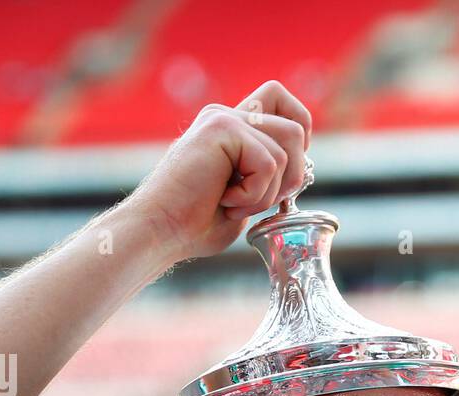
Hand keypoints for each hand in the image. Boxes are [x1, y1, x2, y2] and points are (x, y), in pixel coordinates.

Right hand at [124, 79, 312, 264]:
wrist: (160, 231)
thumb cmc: (194, 225)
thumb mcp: (243, 200)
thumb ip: (266, 179)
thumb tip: (297, 175)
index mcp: (232, 130)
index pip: (281, 101)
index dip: (299, 133)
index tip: (282, 173)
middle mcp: (227, 116)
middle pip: (296, 127)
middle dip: (293, 175)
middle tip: (261, 201)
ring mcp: (223, 119)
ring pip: (286, 148)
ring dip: (269, 191)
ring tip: (234, 204)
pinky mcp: (220, 129)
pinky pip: (267, 163)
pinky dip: (253, 195)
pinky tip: (224, 201)